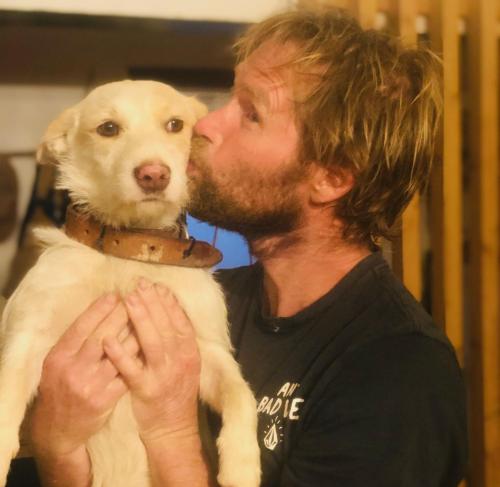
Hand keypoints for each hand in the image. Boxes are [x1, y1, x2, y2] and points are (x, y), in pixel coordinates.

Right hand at [31, 293, 138, 458]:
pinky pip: (127, 373)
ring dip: (136, 333)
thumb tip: (100, 309)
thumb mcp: (58, 362)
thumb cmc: (60, 385)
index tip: (115, 295)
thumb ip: (75, 340)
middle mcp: (73, 369)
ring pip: (120, 354)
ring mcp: (90, 385)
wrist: (58, 428)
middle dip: (122, 316)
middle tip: (137, 299)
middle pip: (102, 336)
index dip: (99, 309)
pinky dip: (139, 357)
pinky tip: (151, 344)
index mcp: (59, 357)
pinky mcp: (106, 399)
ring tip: (149, 317)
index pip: (81, 327)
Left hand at [103, 279, 200, 442]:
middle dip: (153, 303)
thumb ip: (177, 339)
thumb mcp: (185, 363)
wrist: (173, 428)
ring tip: (128, 299)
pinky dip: (120, 354)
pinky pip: (132, 370)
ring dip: (141, 319)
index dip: (169, 303)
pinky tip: (109, 339)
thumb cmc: (176, 391)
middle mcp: (180, 361)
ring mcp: (163, 375)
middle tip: (139, 284)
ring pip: (153, 343)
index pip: (181, 321)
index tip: (157, 285)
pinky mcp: (146, 390)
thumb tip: (167, 308)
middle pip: (166, 327)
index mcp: (190, 352)